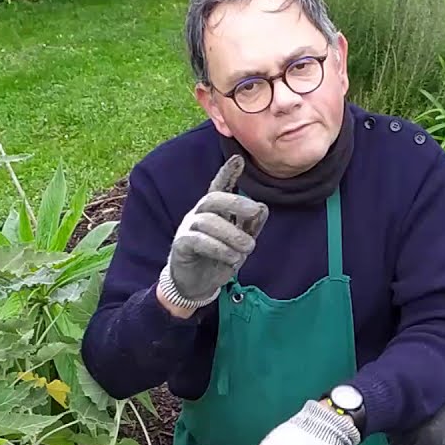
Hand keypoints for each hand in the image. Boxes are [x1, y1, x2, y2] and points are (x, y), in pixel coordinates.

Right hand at [157, 155, 268, 309]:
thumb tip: (263, 207)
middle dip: (235, 202)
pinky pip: (199, 241)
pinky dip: (219, 248)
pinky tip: (232, 258)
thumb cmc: (217, 259)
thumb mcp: (240, 243)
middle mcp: (199, 215)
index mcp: (213, 211)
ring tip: (248, 248)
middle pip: (213, 199)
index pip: (219, 187)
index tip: (239, 159)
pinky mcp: (181, 246)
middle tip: (254, 210)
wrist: (195, 285)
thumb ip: (251, 227)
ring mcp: (188, 229)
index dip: (227, 173)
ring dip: (232, 234)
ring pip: (209, 222)